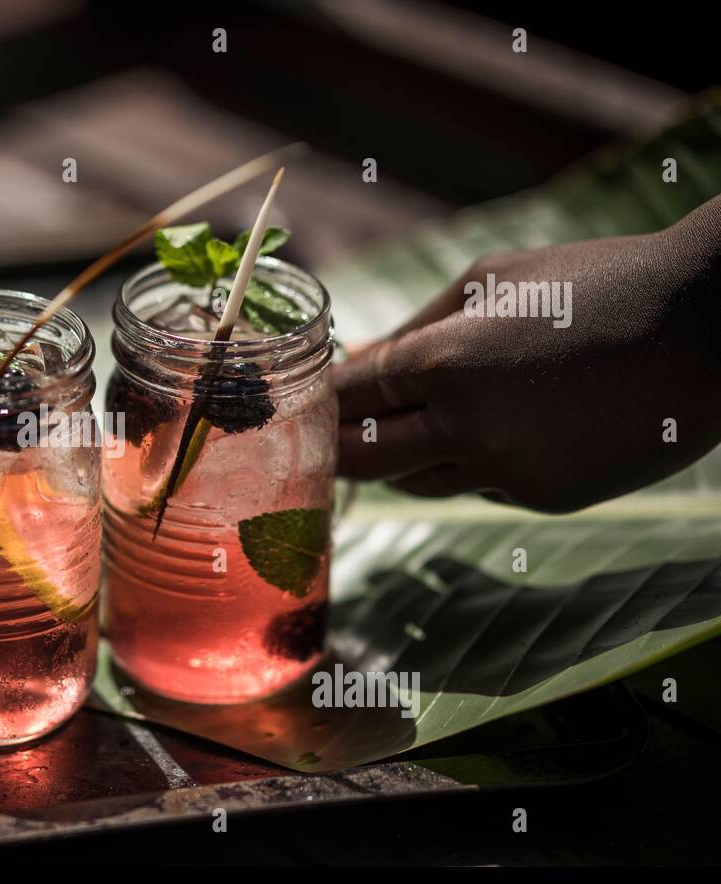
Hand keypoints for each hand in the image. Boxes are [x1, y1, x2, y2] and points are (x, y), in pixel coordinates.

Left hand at [335, 198, 720, 511]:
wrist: (708, 327)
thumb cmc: (597, 282)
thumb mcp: (493, 282)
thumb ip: (414, 328)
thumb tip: (359, 358)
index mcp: (443, 362)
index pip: (349, 398)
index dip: (323, 403)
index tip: (305, 404)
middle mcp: (466, 428)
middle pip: (364, 460)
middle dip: (338, 449)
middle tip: (326, 440)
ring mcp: (507, 471)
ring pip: (420, 482)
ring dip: (406, 458)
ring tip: (414, 427)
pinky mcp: (545, 499)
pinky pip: (483, 486)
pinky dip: (477, 463)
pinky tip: (506, 428)